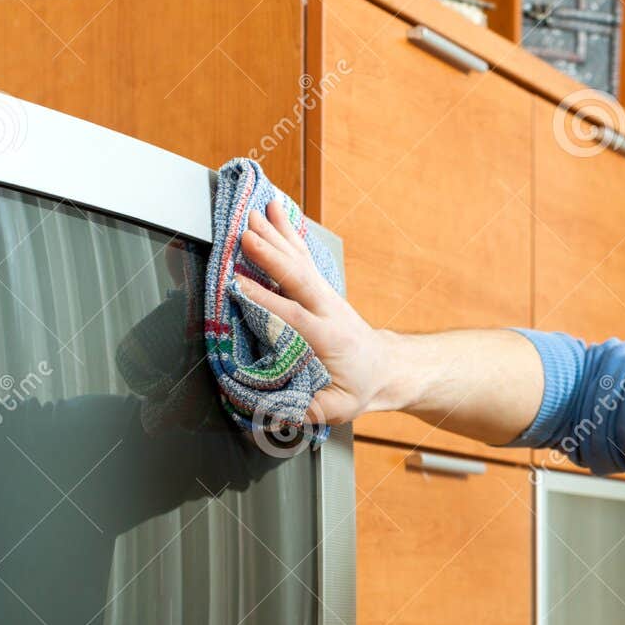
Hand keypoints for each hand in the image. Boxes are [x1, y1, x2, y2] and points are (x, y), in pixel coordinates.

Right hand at [236, 201, 398, 424]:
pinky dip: (287, 231)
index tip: (238, 285)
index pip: (294, 316)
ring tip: (253, 211)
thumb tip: (277, 414)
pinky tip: (273, 211)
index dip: (266, 301)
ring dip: (275, 234)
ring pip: (299, 260)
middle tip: (245, 233)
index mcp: (329, 339)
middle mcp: (327, 310)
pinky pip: (302, 255)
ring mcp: (325, 295)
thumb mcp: (339, 408)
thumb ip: (310, 410)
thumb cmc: (359, 386)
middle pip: (298, 278)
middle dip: (271, 254)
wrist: (386, 368)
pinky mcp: (321, 287)